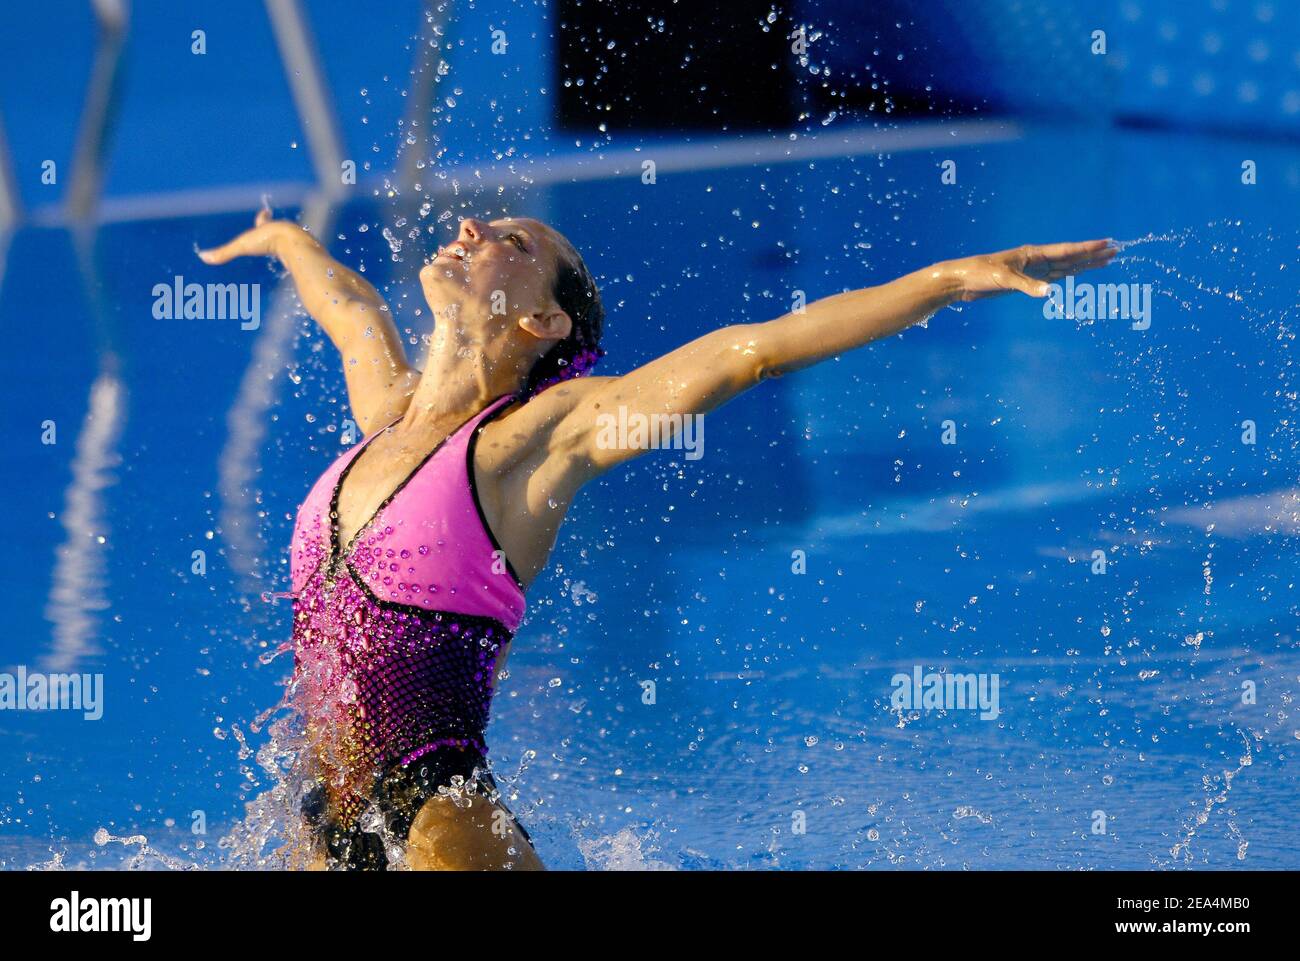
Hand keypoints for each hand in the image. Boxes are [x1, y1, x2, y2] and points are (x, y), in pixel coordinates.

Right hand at [197, 207, 303, 263]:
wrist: (297, 244)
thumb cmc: (269, 241)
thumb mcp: (244, 247)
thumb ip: (225, 253)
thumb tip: (202, 257)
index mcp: (270, 228)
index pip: (264, 221)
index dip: (263, 219)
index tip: (265, 212)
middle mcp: (285, 232)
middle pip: (280, 229)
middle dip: (277, 230)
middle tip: (278, 230)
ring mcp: (297, 241)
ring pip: (293, 241)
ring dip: (290, 244)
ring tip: (291, 248)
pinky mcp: (307, 252)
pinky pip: (302, 253)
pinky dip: (299, 256)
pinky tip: (301, 260)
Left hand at [943, 239, 1117, 301]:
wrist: (962, 281)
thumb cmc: (980, 274)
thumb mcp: (1004, 279)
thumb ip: (1027, 286)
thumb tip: (1050, 293)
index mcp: (1033, 253)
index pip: (1066, 250)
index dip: (1087, 248)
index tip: (1108, 243)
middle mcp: (1036, 260)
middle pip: (1071, 258)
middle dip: (1093, 255)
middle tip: (1116, 251)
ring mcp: (1033, 271)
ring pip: (1065, 268)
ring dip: (1085, 265)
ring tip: (1105, 261)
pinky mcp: (1026, 282)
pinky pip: (1053, 279)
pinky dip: (1067, 277)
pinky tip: (1078, 273)